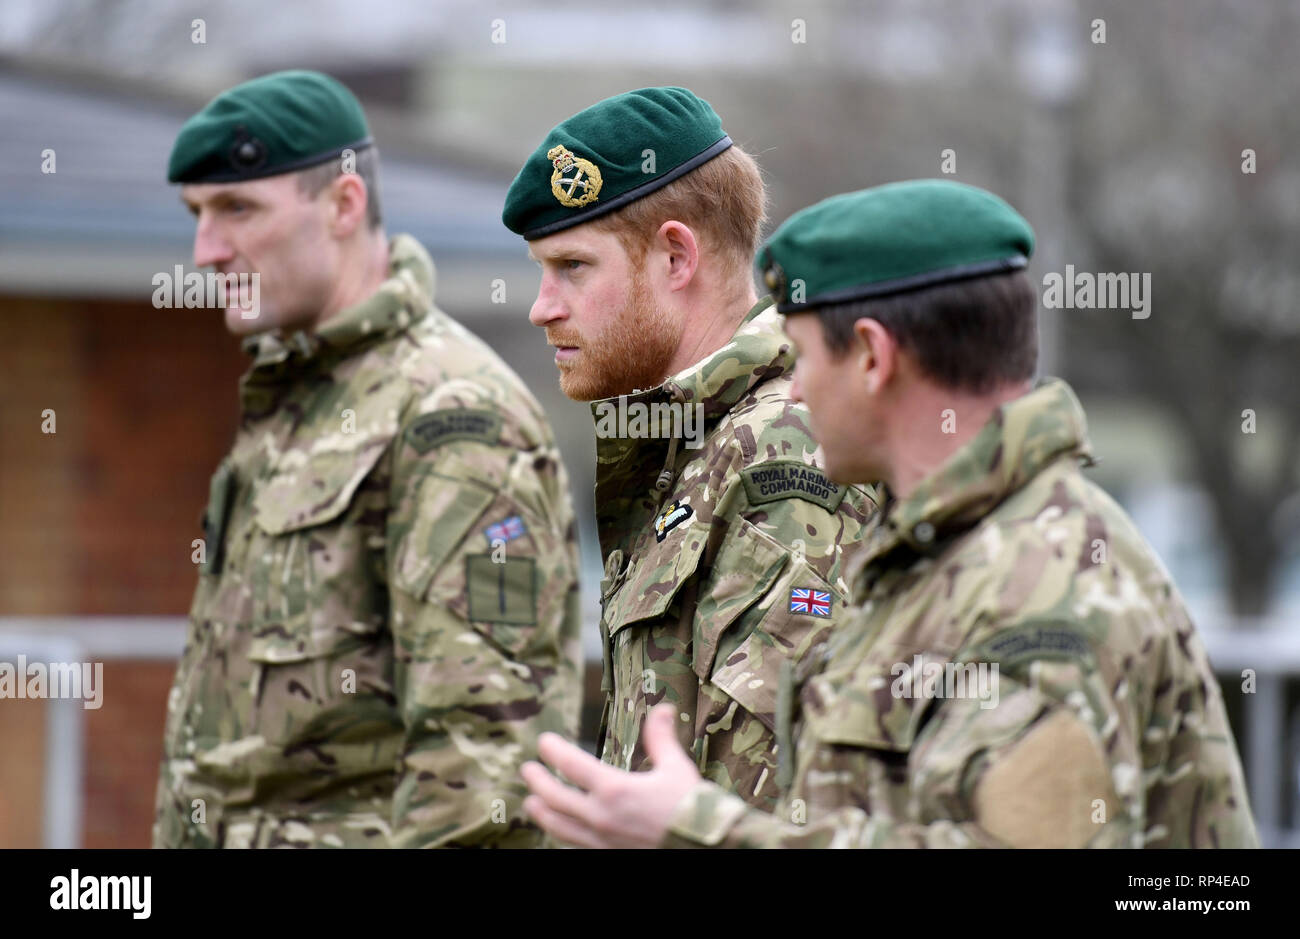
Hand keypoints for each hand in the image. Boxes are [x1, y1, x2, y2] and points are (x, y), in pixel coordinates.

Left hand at [521, 703, 700, 847]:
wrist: (707, 847)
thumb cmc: (691, 808)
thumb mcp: (676, 768)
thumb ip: (661, 739)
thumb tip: (663, 709)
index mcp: (614, 790)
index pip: (571, 765)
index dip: (554, 751)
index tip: (544, 742)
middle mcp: (601, 817)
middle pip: (555, 798)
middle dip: (538, 782)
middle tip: (527, 770)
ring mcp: (602, 842)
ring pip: (559, 827)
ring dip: (542, 813)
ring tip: (530, 803)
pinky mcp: (608, 856)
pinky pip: (577, 845)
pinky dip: (563, 835)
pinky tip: (561, 829)